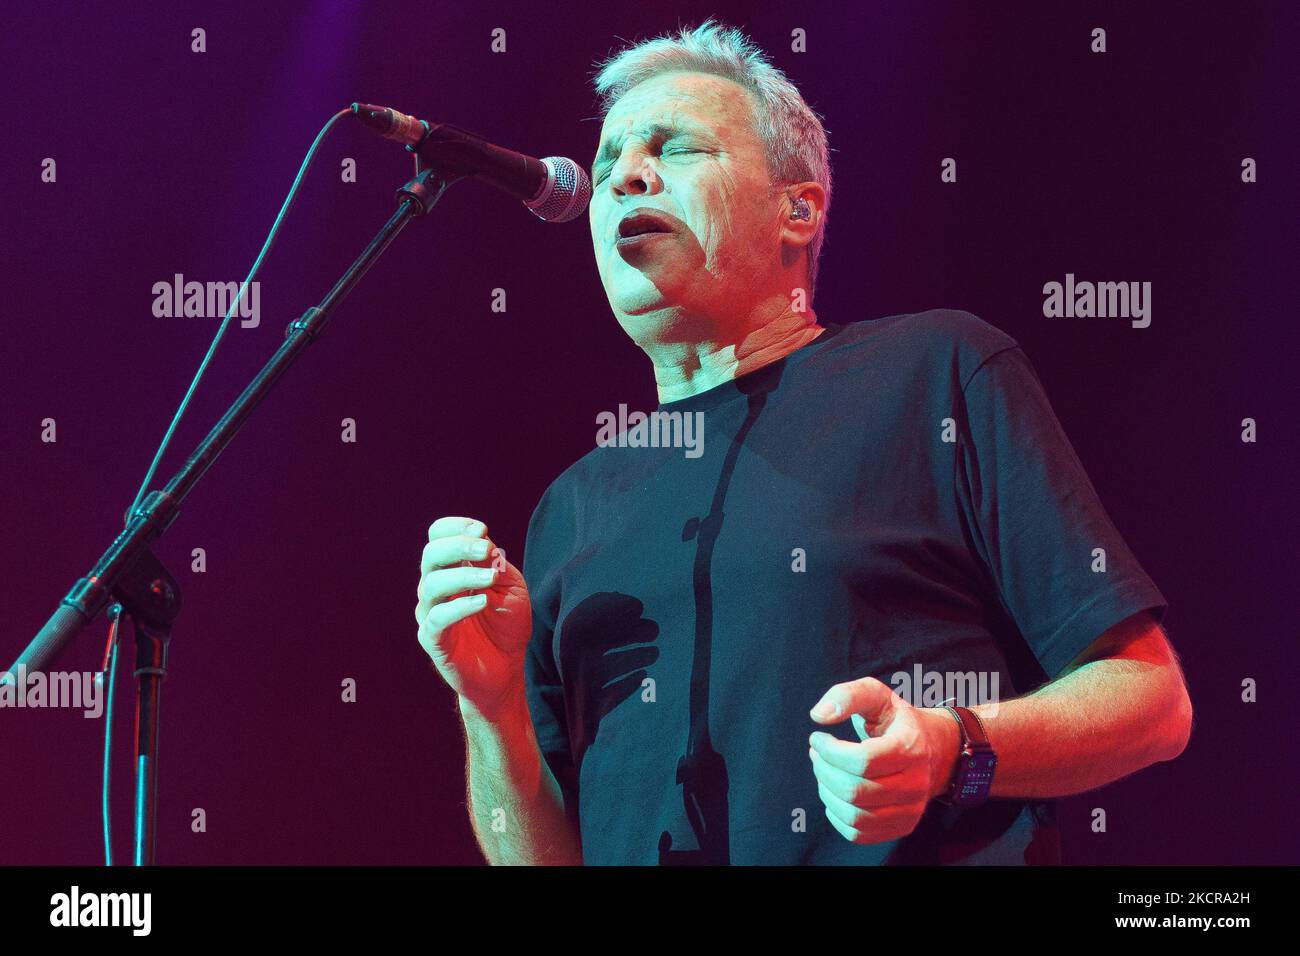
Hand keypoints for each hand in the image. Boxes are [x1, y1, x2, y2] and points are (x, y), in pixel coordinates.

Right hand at [415, 516, 531, 720]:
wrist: (506, 669)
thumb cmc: (507, 625)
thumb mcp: (511, 587)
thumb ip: (496, 565)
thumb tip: (483, 542)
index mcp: (453, 569)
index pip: (438, 536)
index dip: (455, 528)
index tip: (482, 529)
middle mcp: (437, 586)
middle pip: (431, 554)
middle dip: (458, 546)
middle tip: (485, 550)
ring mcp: (432, 612)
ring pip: (432, 584)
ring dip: (463, 576)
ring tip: (490, 579)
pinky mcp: (433, 639)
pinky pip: (436, 618)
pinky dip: (458, 607)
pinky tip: (481, 602)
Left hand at [807, 676, 960, 843]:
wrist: (933, 749)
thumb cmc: (896, 721)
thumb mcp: (876, 695)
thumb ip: (847, 696)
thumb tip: (818, 715)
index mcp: (910, 748)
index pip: (862, 761)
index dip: (830, 751)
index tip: (817, 738)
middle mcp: (916, 784)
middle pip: (854, 790)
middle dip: (824, 771)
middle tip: (816, 753)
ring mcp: (911, 810)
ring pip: (854, 816)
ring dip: (827, 792)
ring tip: (823, 770)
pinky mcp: (902, 826)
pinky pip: (859, 833)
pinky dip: (837, 815)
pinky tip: (834, 793)